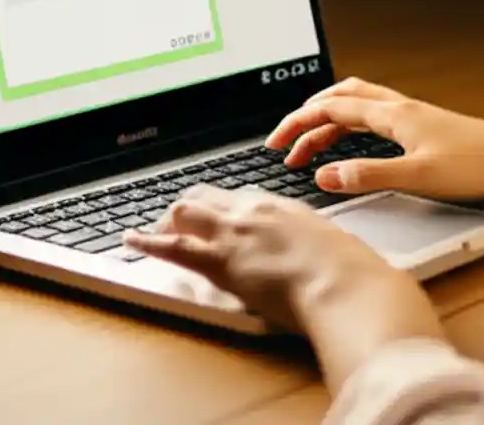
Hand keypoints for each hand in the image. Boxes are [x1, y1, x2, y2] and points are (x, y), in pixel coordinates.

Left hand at [125, 186, 444, 392]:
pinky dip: (147, 243)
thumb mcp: (336, 249)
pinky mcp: (221, 260)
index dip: (223, 209)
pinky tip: (132, 241)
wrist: (346, 285)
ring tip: (153, 232)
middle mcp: (254, 211)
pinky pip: (173, 247)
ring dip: (167, 222)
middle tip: (179, 224)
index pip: (240, 199)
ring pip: (186, 213)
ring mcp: (234, 232)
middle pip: (207, 198)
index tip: (218, 218)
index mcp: (283, 205)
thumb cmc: (351, 274)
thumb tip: (321, 257)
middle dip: (189, 210)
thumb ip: (318, 248)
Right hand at [266, 77, 483, 200]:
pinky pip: (373, 116)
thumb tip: (324, 175)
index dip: (298, 124)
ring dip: (327, 120)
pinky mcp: (423, 128)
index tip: (275, 144)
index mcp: (394, 115)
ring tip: (308, 146)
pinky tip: (351, 144)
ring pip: (356, 105)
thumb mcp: (418, 177)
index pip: (331, 109)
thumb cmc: (479, 165)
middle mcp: (400, 109)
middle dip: (306, 118)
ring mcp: (412, 116)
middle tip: (284, 143)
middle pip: (339, 99)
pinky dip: (350, 125)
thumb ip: (368, 176)